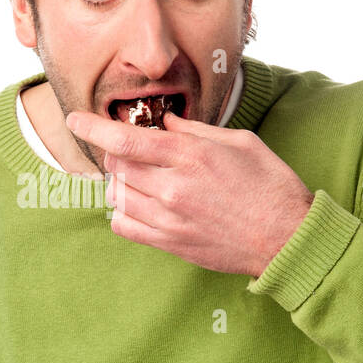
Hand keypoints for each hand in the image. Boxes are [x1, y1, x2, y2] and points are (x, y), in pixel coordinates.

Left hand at [65, 109, 314, 276]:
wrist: (288, 238)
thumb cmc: (270, 186)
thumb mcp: (239, 143)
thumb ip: (195, 132)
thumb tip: (164, 125)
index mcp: (190, 156)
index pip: (124, 141)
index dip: (92, 128)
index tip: (75, 120)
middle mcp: (173, 188)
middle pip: (116, 166)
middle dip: (117, 153)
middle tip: (134, 151)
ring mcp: (169, 219)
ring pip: (117, 195)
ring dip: (121, 182)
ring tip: (143, 178)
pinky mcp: (170, 243)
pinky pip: (124, 226)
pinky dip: (122, 212)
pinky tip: (139, 204)